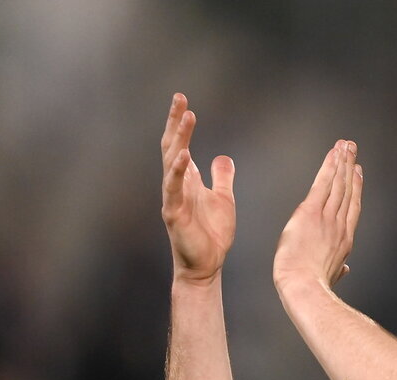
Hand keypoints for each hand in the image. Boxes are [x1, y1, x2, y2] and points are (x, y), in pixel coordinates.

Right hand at [160, 93, 235, 284]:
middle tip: (180, 98)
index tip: (183, 100)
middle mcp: (177, 185)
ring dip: (180, 139)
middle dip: (176, 122)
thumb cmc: (212, 234)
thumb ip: (222, 178)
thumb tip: (223, 157)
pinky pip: (174, 189)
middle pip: (173, 146)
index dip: (181, 124)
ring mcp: (173, 198)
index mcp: (188, 180)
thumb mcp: (223, 199)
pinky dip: (178, 172)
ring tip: (186, 116)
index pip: (181, 144)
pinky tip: (185, 156)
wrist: (206, 265)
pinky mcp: (174, 214)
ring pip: (172, 162)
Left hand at [273, 140, 362, 291]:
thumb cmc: (313, 286)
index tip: (357, 173)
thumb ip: (338, 270)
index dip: (356, 188)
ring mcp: (326, 217)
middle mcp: (339, 225)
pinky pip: (322, 184)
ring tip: (345, 145)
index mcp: (344, 241)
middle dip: (350, 168)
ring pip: (337, 184)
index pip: (351, 208)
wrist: (304, 286)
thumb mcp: (330, 278)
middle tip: (353, 150)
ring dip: (341, 162)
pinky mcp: (310, 212)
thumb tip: (344, 270)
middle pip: (347, 190)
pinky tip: (333, 154)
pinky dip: (329, 167)